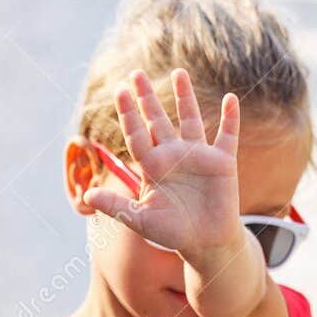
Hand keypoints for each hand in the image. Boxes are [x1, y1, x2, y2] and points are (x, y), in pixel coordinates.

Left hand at [83, 68, 241, 263]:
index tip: (119, 92)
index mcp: (153, 166)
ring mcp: (197, 156)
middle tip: (136, 74)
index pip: (137, 135)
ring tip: (178, 73)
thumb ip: (115, 207)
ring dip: (185, 97)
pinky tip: (230, 99)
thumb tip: (86, 197)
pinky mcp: (222, 162)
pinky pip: (227, 135)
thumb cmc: (171, 232)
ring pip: (190, 119)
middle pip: (157, 121)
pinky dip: (230, 118)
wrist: (204, 243)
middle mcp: (173, 155)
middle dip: (147, 99)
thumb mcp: (140, 220)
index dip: (128, 114)